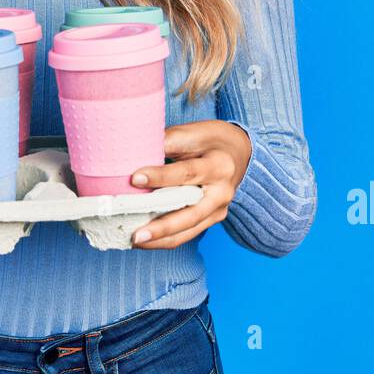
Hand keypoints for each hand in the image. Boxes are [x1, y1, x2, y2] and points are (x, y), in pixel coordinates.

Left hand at [127, 120, 252, 249]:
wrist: (239, 152)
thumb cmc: (211, 140)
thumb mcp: (193, 133)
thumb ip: (167, 142)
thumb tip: (134, 152)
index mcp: (219, 165)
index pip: (186, 173)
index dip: (160, 177)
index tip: (134, 179)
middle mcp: (222, 191)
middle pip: (190, 213)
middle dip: (161, 226)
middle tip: (135, 234)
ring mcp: (219, 209)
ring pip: (188, 229)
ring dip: (160, 239)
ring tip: (135, 240)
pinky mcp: (213, 219)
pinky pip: (188, 233)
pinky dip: (166, 238)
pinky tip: (145, 240)